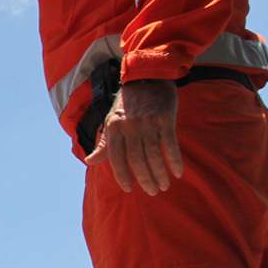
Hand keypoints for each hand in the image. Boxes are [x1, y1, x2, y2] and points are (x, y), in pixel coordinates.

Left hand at [84, 80, 185, 195]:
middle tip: (152, 191)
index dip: (122, 175)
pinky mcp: (165, 118)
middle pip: (136, 159)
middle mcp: (130, 127)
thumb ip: (104, 143)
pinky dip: (174, 160)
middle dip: (145, 179)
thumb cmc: (127, 103)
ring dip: (159, 173)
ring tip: (164, 186)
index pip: (116, 158)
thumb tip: (89, 162)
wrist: (147, 76)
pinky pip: (170, 144)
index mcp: (114, 128)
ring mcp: (148, 123)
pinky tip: (178, 173)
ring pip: (153, 155)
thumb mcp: (111, 120)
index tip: (128, 189)